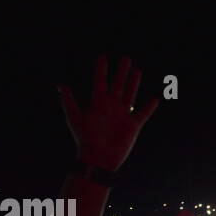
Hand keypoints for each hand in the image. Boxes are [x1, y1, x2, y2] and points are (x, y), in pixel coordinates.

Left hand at [58, 55, 159, 171]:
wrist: (99, 159)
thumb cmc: (85, 139)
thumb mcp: (75, 117)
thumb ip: (68, 101)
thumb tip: (60, 84)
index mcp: (98, 103)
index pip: (100, 82)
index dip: (101, 70)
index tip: (103, 56)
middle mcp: (111, 107)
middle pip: (118, 85)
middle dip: (121, 72)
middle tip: (126, 58)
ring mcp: (122, 115)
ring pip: (130, 94)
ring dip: (134, 83)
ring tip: (137, 70)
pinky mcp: (133, 125)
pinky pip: (143, 113)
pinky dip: (150, 106)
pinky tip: (155, 98)